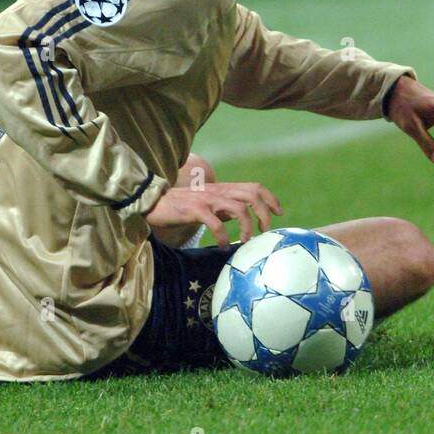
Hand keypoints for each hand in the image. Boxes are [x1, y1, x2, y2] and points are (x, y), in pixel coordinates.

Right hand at [147, 182, 282, 248]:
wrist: (154, 202)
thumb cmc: (182, 207)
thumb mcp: (208, 205)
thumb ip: (225, 209)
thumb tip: (244, 219)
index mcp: (223, 190)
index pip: (254, 187)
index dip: (270, 198)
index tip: (279, 213)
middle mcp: (218, 191)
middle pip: (251, 194)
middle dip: (264, 213)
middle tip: (264, 231)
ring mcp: (207, 199)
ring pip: (238, 208)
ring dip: (246, 226)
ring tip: (245, 241)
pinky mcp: (194, 209)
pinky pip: (215, 222)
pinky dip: (223, 235)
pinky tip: (223, 246)